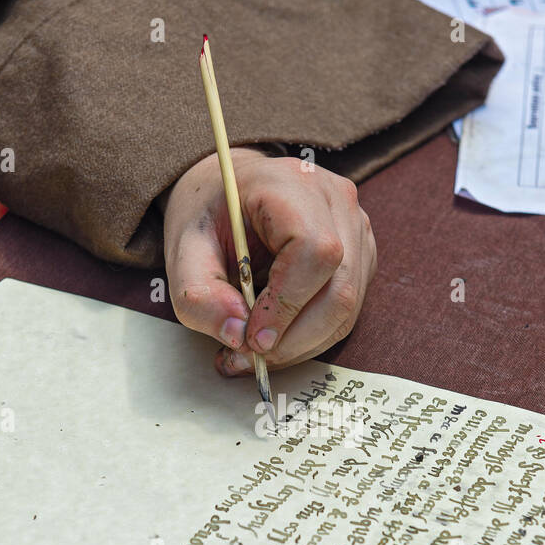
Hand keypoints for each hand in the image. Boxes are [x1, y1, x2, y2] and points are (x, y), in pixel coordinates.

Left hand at [162, 148, 376, 375]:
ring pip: (347, 309)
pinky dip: (311, 336)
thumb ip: (200, 295)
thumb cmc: (210, 216)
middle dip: (294, 338)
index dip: (287, 304)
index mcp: (293, 186)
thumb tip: (238, 336)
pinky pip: (346, 311)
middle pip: (339, 289)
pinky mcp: (361, 257)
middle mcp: (337, 203)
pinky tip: (276, 337)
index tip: (252, 336)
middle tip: (249, 358)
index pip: (314, 250)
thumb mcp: (183, 251)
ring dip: (301, 344)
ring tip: (255, 353)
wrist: (230, 195)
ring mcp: (356, 230)